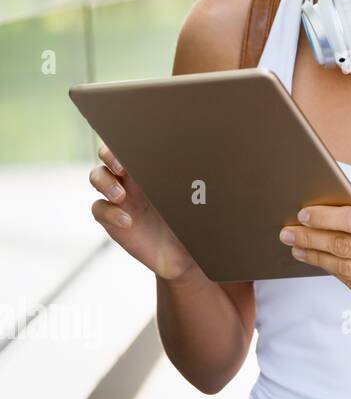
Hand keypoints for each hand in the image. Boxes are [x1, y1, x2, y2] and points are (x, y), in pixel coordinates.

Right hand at [88, 143, 197, 281]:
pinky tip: (128, 222)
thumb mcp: (194, 202)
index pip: (133, 146)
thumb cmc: (192, 224)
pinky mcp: (112, 220)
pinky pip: (99, 209)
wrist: (183, 255)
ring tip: (121, 196)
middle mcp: (133, 179)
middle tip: (122, 168)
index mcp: (152, 169)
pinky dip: (109, 213)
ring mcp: (120, 198)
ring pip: (97, 177)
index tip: (134, 149)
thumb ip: (191, 182)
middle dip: (109, 156)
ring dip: (105, 182)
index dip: (127, 143)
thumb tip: (204, 162)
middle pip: (107, 155)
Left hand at [281, 205, 350, 312]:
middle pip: (342, 247)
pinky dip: (335, 273)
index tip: (303, 215)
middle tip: (288, 233)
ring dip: (316, 258)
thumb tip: (329, 217)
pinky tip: (322, 263)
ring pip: (343, 269)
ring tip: (298, 249)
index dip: (324, 218)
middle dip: (310, 238)